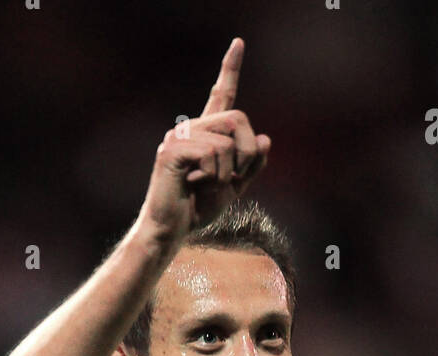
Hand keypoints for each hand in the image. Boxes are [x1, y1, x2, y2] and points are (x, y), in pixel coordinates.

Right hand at [136, 37, 270, 247]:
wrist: (171, 231)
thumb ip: (251, 166)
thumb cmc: (197, 210)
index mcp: (205, 134)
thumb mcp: (234, 188)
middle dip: (247, 154)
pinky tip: (195, 185)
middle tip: (235, 179)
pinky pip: (212, 154)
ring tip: (208, 186)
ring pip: (228, 141)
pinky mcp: (171, 150)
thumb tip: (266, 139)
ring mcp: (179, 136)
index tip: (238, 43)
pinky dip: (213, 176)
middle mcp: (190, 128)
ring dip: (229, 172)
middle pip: (238, 119)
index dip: (230, 69)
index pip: (221, 95)